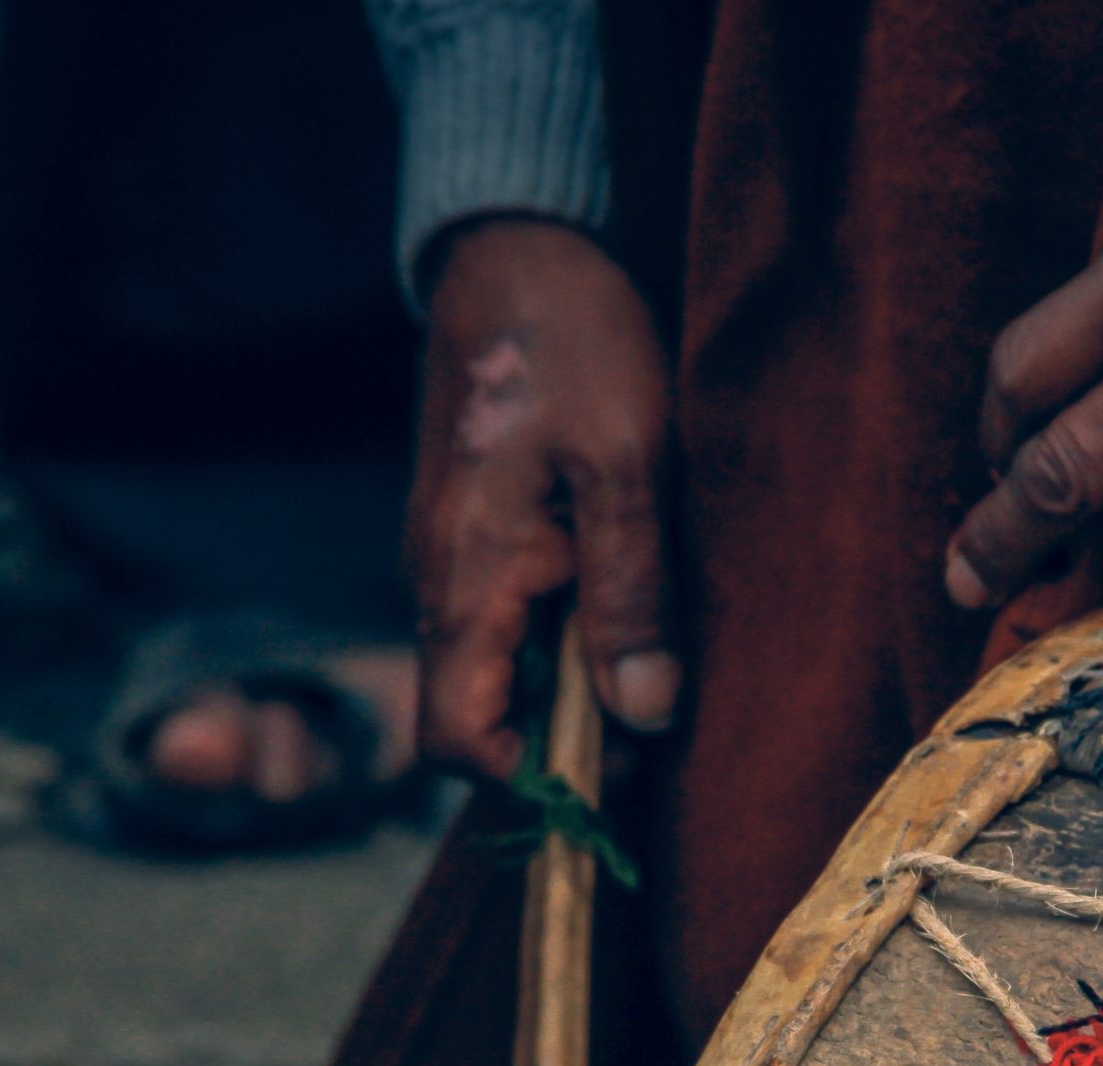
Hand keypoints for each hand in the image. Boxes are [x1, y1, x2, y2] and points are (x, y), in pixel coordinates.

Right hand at [412, 218, 674, 777]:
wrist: (516, 248)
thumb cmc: (574, 341)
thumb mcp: (626, 462)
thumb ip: (630, 592)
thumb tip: (641, 715)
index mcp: (465, 576)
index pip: (459, 740)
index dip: (533, 780)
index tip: (619, 769)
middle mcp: (438, 583)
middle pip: (482, 720)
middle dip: (567, 743)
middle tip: (663, 716)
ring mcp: (452, 561)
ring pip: (500, 674)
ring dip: (573, 690)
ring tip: (657, 661)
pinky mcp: (476, 538)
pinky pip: (510, 625)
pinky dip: (567, 641)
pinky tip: (630, 609)